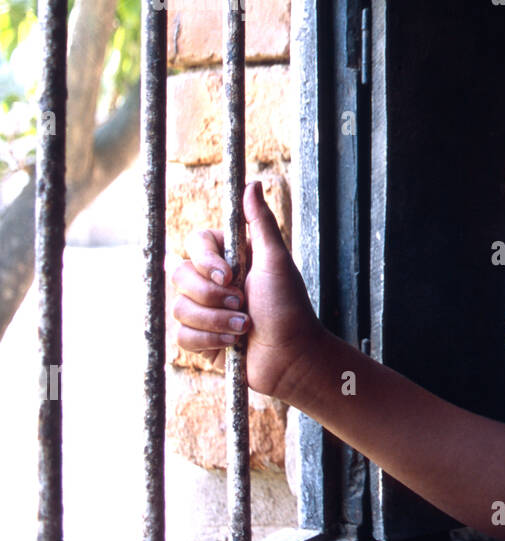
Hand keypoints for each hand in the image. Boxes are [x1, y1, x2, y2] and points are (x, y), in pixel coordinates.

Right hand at [168, 181, 324, 399]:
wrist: (290, 357)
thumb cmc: (289, 307)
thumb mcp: (276, 261)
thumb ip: (260, 223)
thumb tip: (252, 183)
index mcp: (230, 258)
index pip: (195, 243)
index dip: (207, 261)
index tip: (230, 275)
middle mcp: (213, 281)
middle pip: (179, 275)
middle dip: (212, 296)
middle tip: (244, 304)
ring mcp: (204, 310)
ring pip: (179, 307)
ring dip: (215, 321)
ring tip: (244, 327)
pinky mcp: (199, 338)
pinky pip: (180, 335)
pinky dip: (209, 341)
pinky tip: (232, 345)